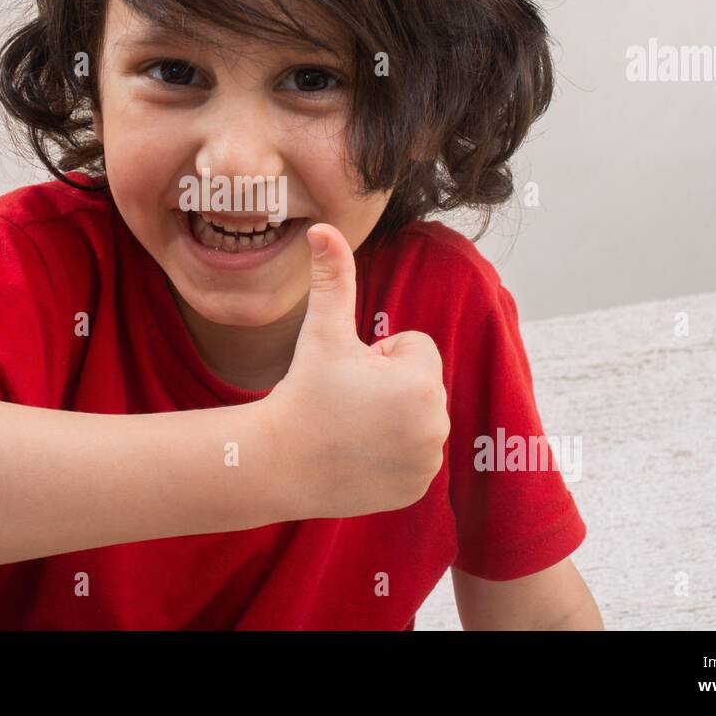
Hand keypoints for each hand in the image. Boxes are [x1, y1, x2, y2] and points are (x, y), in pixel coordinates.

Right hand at [263, 222, 449, 519]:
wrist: (280, 463)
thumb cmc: (303, 390)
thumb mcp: (322, 332)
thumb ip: (333, 277)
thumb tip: (324, 227)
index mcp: (421, 381)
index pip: (416, 348)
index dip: (380, 356)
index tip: (349, 376)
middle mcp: (436, 424)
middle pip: (420, 383)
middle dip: (389, 387)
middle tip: (346, 402)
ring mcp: (428, 460)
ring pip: (418, 417)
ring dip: (393, 417)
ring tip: (351, 429)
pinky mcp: (418, 488)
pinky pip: (415, 455)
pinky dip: (393, 454)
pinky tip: (358, 457)